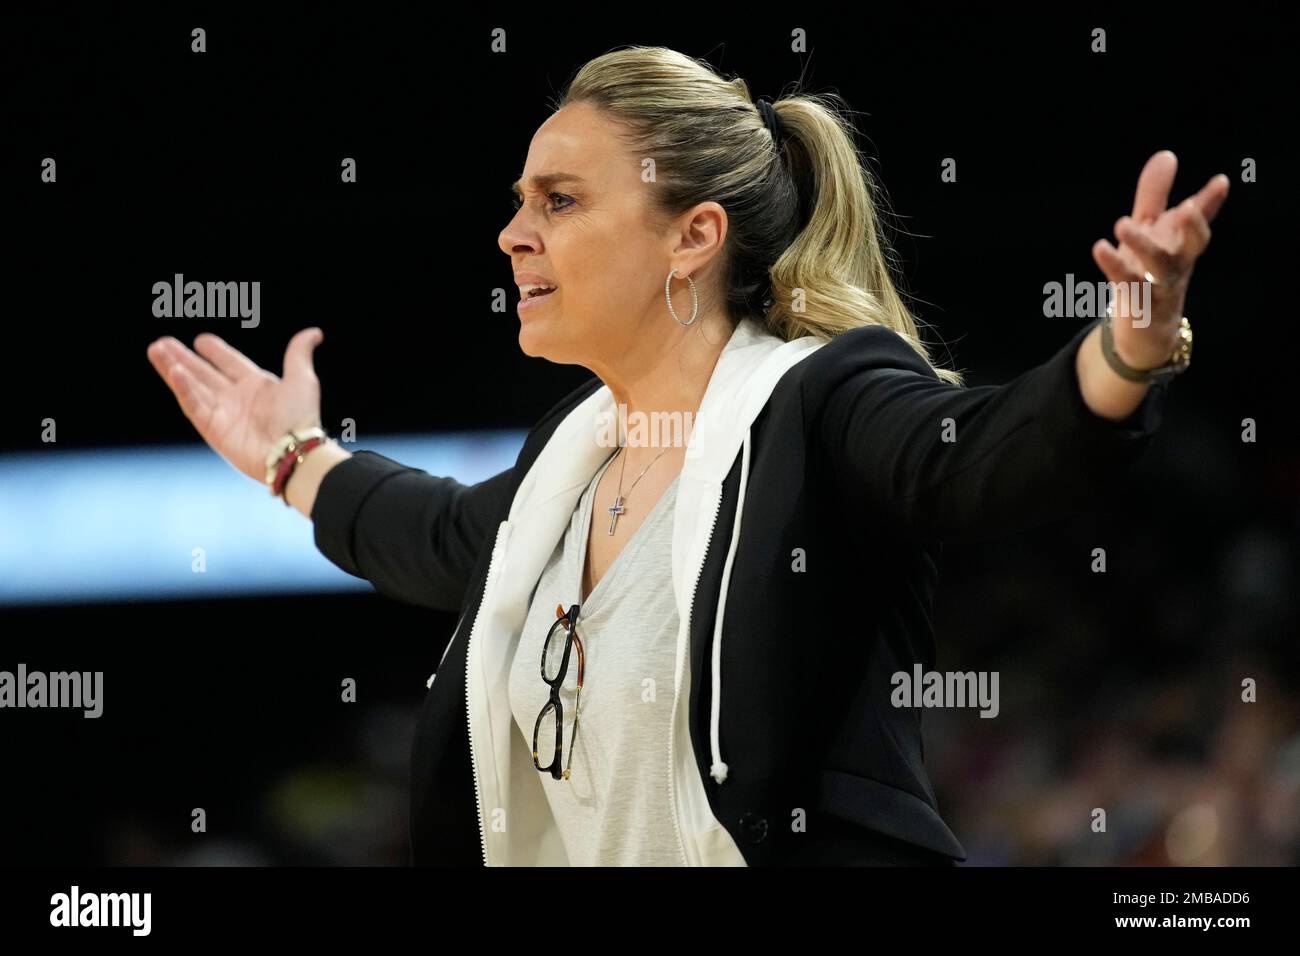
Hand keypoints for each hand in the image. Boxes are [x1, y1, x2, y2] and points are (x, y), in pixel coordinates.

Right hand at [146, 328, 324, 482]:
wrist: (294, 450)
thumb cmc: (301, 418)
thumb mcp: (302, 379)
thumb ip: (298, 353)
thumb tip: (314, 333)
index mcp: (256, 385)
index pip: (230, 363)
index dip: (216, 352)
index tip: (201, 340)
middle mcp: (237, 398)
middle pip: (203, 373)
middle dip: (182, 358)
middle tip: (161, 343)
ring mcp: (224, 413)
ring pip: (192, 386)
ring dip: (173, 368)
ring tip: (156, 350)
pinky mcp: (214, 429)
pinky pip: (194, 405)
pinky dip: (184, 388)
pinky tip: (174, 372)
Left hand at [1091, 150, 1228, 368]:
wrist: (1144, 330)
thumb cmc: (1148, 271)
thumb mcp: (1150, 230)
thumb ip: (1155, 195)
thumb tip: (1167, 155)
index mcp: (1181, 244)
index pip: (1199, 221)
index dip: (1210, 202)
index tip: (1220, 181)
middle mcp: (1177, 264)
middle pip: (1192, 246)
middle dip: (1193, 227)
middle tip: (1187, 208)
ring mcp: (1160, 286)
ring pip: (1157, 266)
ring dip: (1142, 245)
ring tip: (1122, 224)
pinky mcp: (1138, 303)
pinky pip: (1126, 283)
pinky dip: (1113, 266)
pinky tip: (1099, 248)